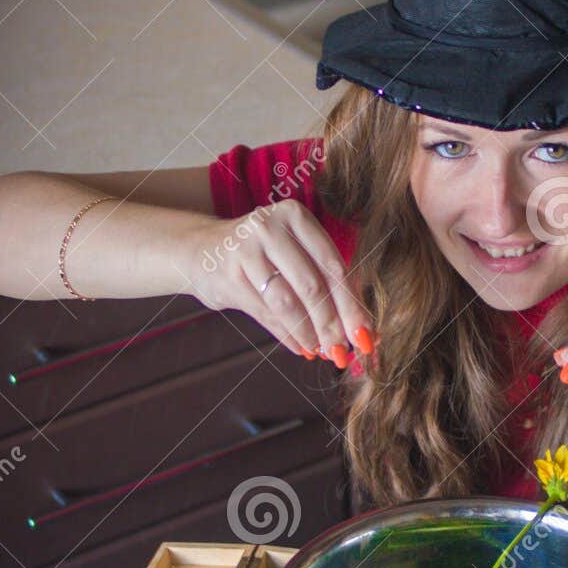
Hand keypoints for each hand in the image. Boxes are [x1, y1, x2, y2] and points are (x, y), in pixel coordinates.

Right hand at [189, 200, 375, 366]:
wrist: (201, 251)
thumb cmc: (263, 255)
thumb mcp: (295, 254)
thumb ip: (327, 283)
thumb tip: (364, 329)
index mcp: (295, 216)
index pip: (333, 265)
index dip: (352, 303)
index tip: (366, 334)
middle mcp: (270, 227)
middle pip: (312, 284)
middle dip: (332, 324)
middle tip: (344, 351)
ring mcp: (245, 250)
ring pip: (288, 302)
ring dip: (309, 333)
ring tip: (322, 352)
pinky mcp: (228, 276)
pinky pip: (266, 313)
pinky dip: (288, 335)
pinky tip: (301, 347)